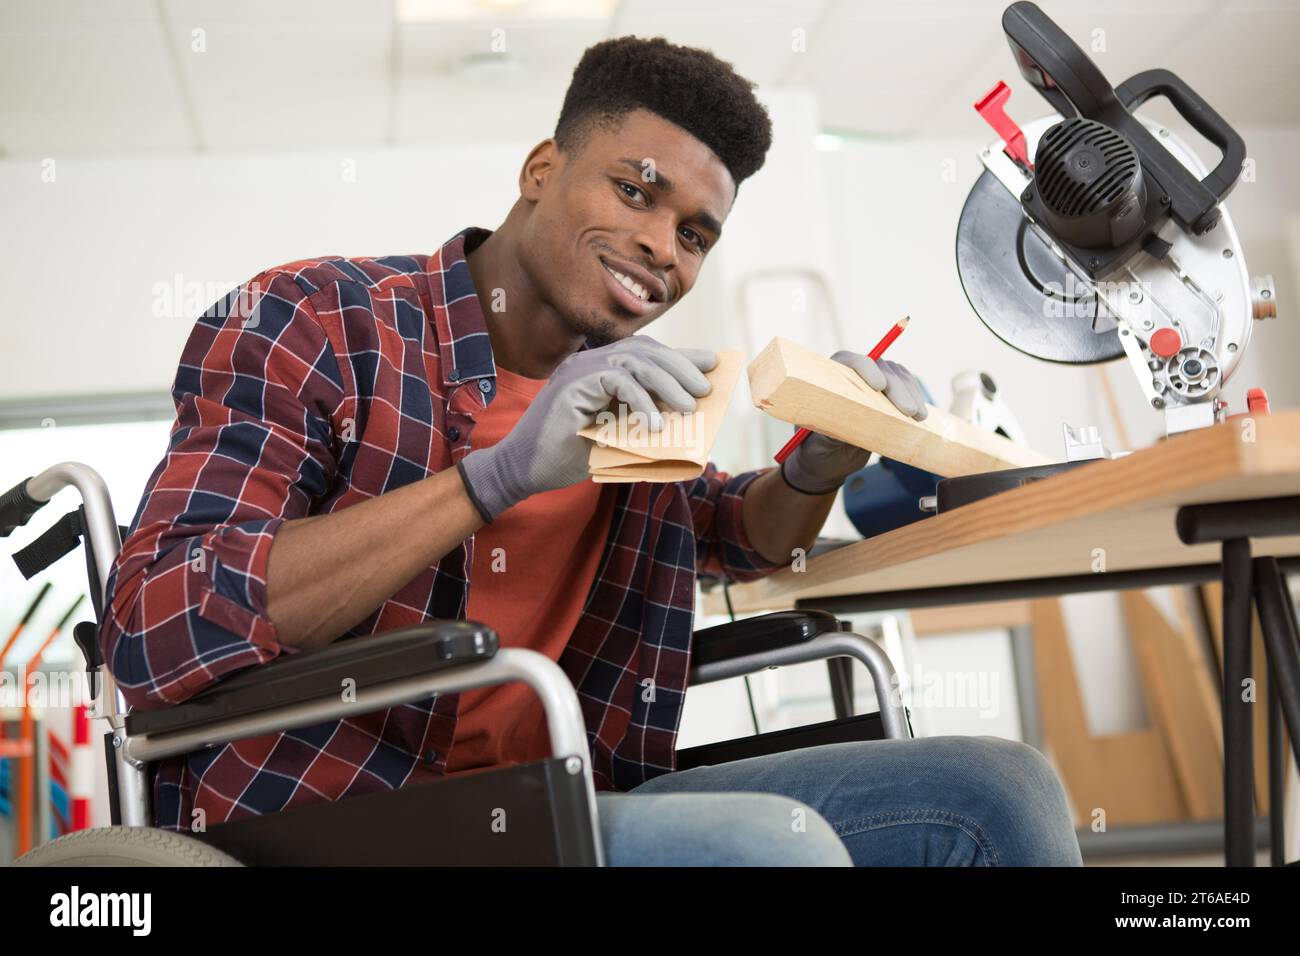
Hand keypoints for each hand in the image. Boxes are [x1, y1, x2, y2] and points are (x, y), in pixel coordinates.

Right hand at [459, 336, 716, 519]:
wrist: (525, 470)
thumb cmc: (568, 456)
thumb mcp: (615, 434)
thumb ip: (641, 419)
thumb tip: (685, 419)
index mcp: (600, 368)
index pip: (646, 352)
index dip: (680, 356)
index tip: (710, 365)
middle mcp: (590, 361)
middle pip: (645, 351)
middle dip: (681, 367)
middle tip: (705, 389)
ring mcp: (579, 369)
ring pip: (635, 362)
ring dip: (667, 383)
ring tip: (688, 407)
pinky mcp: (573, 384)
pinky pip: (617, 381)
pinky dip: (640, 401)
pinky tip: (655, 424)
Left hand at [780, 351, 928, 494]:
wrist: (829, 459)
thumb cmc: (818, 447)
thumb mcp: (819, 443)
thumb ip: (829, 431)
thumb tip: (844, 422)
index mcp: (830, 377)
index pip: (850, 362)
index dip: (865, 369)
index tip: (879, 386)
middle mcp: (853, 374)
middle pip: (880, 368)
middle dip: (897, 388)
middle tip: (908, 410)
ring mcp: (873, 381)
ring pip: (898, 376)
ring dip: (911, 394)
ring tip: (918, 417)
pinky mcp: (889, 394)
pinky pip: (907, 388)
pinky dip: (916, 399)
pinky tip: (920, 416)